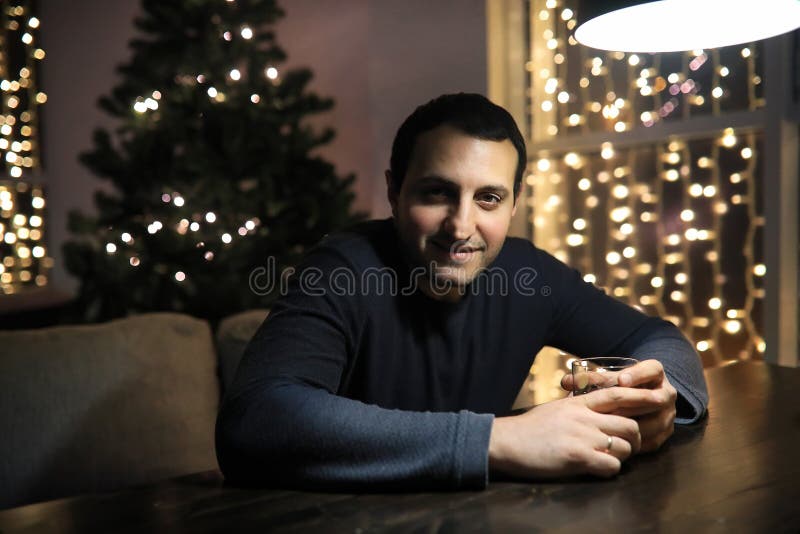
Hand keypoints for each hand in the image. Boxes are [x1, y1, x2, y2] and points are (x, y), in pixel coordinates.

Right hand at [488, 386, 662, 478]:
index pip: (618, 395)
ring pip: (625, 446)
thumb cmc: (529, 427)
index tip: (657, 399)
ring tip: (610, 459)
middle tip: (629, 446)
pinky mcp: (578, 457)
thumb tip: (594, 409)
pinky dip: (610, 470)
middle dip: (636, 438)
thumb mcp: (557, 409)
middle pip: (630, 424)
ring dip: (623, 456)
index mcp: (579, 403)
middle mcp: (585, 417)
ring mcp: (583, 437)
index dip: (641, 397)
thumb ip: (579, 408)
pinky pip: (611, 466)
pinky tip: (598, 469)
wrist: (506, 441)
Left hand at [560, 359, 676, 451]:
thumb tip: (566, 382)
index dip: (638, 375)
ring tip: (611, 426)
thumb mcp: (607, 379)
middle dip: (633, 404)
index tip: (621, 380)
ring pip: (657, 422)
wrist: (634, 401)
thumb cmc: (616, 387)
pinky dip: (636, 442)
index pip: (652, 369)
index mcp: (654, 373)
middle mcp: (666, 392)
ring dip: (634, 425)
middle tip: (612, 408)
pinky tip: (618, 442)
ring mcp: (668, 414)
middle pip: (656, 398)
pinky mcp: (664, 434)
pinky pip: (653, 440)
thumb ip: (590, 379)